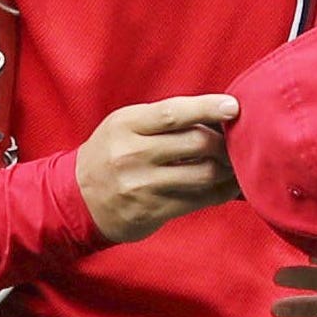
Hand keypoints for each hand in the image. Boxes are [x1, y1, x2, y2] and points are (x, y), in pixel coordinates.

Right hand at [75, 94, 240, 242]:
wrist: (78, 197)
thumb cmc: (111, 154)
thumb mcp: (125, 126)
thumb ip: (164, 120)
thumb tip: (216, 116)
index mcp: (126, 124)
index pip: (172, 113)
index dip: (206, 107)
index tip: (233, 106)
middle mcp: (132, 153)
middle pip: (195, 143)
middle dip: (225, 142)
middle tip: (238, 141)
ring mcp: (142, 184)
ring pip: (203, 174)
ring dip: (228, 169)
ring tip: (237, 164)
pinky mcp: (152, 210)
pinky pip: (199, 200)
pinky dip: (222, 192)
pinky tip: (230, 186)